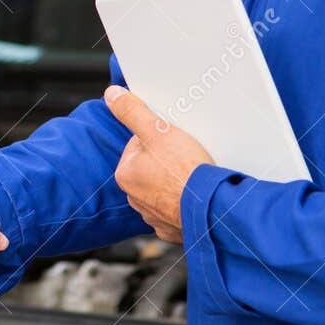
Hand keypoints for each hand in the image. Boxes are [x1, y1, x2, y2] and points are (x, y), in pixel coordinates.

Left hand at [105, 85, 213, 241]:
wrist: (212, 208)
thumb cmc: (185, 172)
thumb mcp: (157, 131)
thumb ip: (132, 112)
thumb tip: (112, 96)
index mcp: (125, 174)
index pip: (139, 144)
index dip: (158, 137)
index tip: (173, 140)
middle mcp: (134, 197)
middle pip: (151, 166)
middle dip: (167, 160)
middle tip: (186, 157)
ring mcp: (153, 214)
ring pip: (164, 187)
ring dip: (176, 180)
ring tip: (192, 174)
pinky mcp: (171, 228)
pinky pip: (177, 207)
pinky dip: (185, 200)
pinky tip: (194, 193)